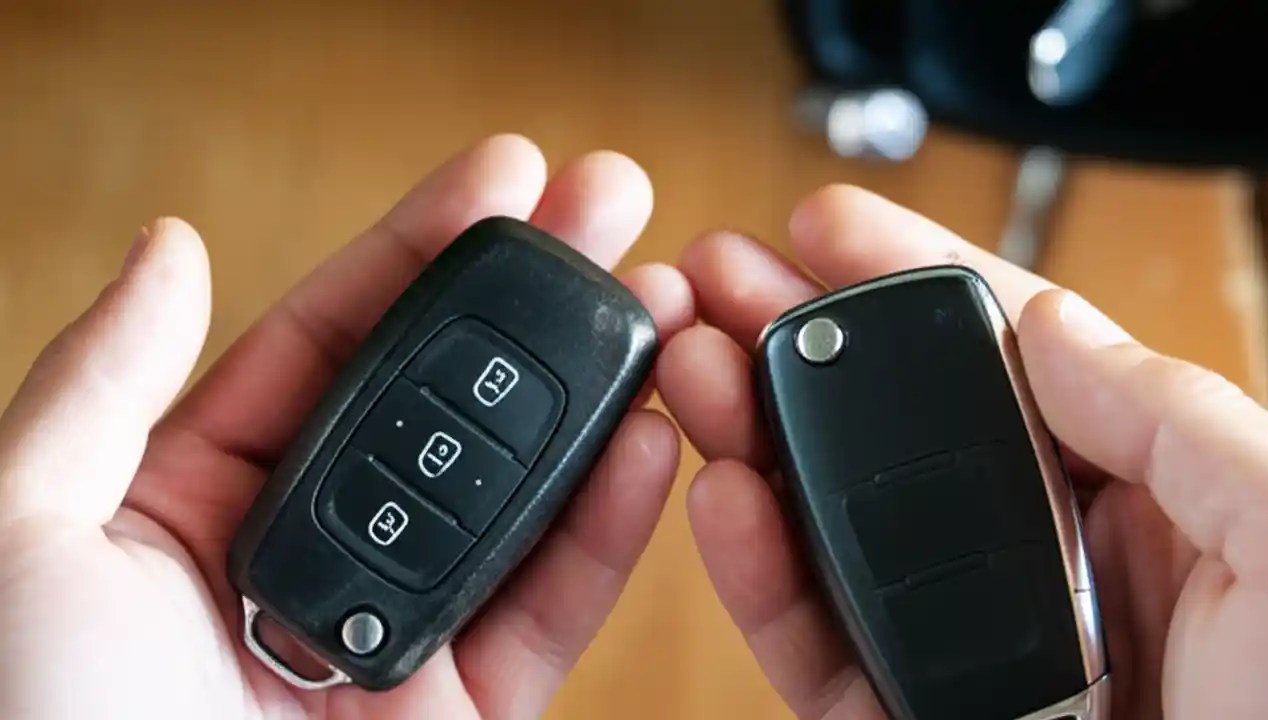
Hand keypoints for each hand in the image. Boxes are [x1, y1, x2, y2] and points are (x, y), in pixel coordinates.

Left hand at [0, 135, 693, 718]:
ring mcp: (392, 633)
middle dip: (531, 299)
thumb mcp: (28, 537)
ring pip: (512, 494)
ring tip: (653, 306)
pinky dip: (606, 528)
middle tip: (608, 212)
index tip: (504, 177)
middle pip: (444, 400)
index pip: (330, 341)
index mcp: (195, 500)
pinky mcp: (461, 714)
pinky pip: (548, 611)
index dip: (420, 247)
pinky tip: (646, 441)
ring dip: (589, 396)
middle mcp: (308, 554)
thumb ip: (102, 388)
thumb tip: (175, 246)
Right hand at [657, 185, 1267, 718]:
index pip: (1008, 363)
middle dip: (801, 344)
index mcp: (1153, 507)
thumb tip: (1049, 327)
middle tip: (720, 281)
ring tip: (693, 364)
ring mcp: (973, 652)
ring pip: (837, 530)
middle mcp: (1049, 571)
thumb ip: (1173, 419)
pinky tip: (723, 496)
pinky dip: (758, 575)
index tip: (827, 227)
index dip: (910, 282)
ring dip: (756, 439)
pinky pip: (817, 650)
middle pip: (894, 433)